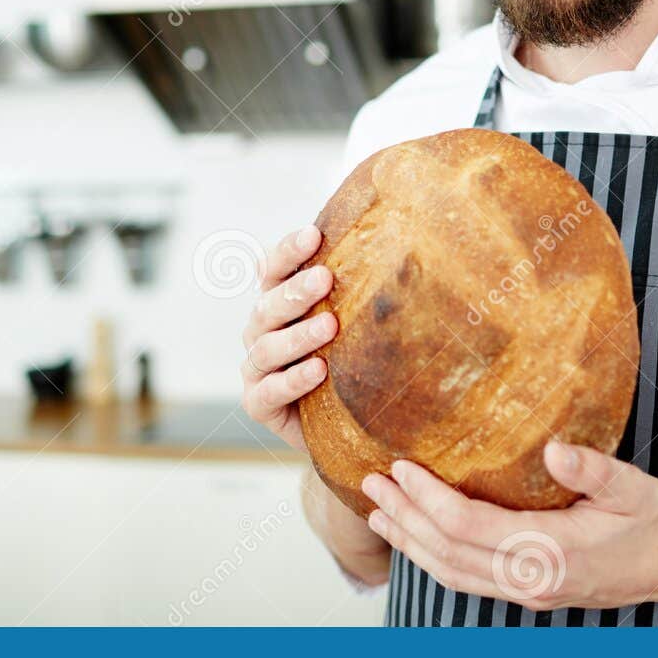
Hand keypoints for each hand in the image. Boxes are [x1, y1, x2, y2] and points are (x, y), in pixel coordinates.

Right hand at [238, 224, 337, 451]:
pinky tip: (318, 371)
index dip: (289, 251)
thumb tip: (402, 245)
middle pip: (269, 305)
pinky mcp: (257, 403)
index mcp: (277, 302)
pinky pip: (270, 391)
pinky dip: (293, 380)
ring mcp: (255, 368)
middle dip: (296, 291)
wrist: (342, 423)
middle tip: (326, 278)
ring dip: (298, 335)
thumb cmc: (349, 360)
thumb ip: (359, 291)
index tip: (314, 234)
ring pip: (267, 347)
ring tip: (330, 327)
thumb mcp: (354, 323)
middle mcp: (260, 330)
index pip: (274, 269)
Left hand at [360, 440, 657, 611]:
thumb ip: (592, 469)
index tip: (400, 467)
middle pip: (448, 555)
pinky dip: (433, 557)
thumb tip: (555, 450)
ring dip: (410, 542)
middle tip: (370, 483)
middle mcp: (533, 579)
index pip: (469, 528)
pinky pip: (468, 579)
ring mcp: (529, 591)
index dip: (428, 499)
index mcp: (552, 551)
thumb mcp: (632, 486)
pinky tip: (417, 534)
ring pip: (451, 574)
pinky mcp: (529, 591)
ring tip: (378, 511)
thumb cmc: (655, 520)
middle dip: (405, 518)